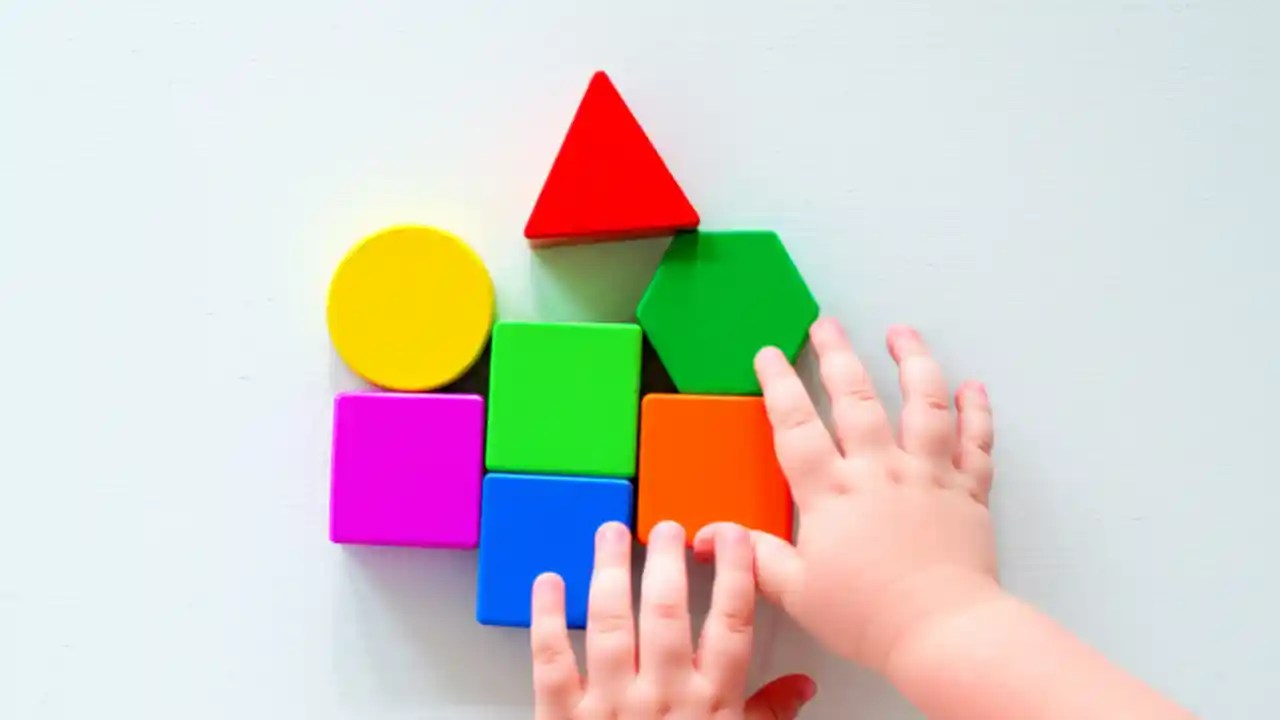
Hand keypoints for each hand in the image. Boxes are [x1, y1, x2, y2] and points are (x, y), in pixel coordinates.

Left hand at [530, 521, 816, 718]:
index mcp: (710, 704)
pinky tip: (548, 580)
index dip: (734, 574)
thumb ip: (769, 715)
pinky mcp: (563, 718)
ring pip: (608, 623)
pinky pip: (552, 659)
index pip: (730, 625)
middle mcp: (662, 697)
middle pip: (665, 612)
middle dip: (666, 561)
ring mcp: (610, 706)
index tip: (733, 536)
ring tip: (609, 533)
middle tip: (665, 526)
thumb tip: (803, 684)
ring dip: (608, 571)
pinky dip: (546, 617)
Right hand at [694, 318, 1000, 672]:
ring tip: (901, 333)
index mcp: (832, 492)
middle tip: (826, 324)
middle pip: (856, 398)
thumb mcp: (797, 591)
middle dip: (837, 354)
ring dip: (913, 361)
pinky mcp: (968, 490)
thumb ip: (757, 556)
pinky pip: (975, 441)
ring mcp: (928, 474)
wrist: (941, 631)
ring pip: (923, 402)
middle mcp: (879, 471)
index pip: (796, 425)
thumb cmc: (867, 615)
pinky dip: (976, 410)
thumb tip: (708, 536)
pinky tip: (972, 387)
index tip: (768, 354)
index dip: (779, 385)